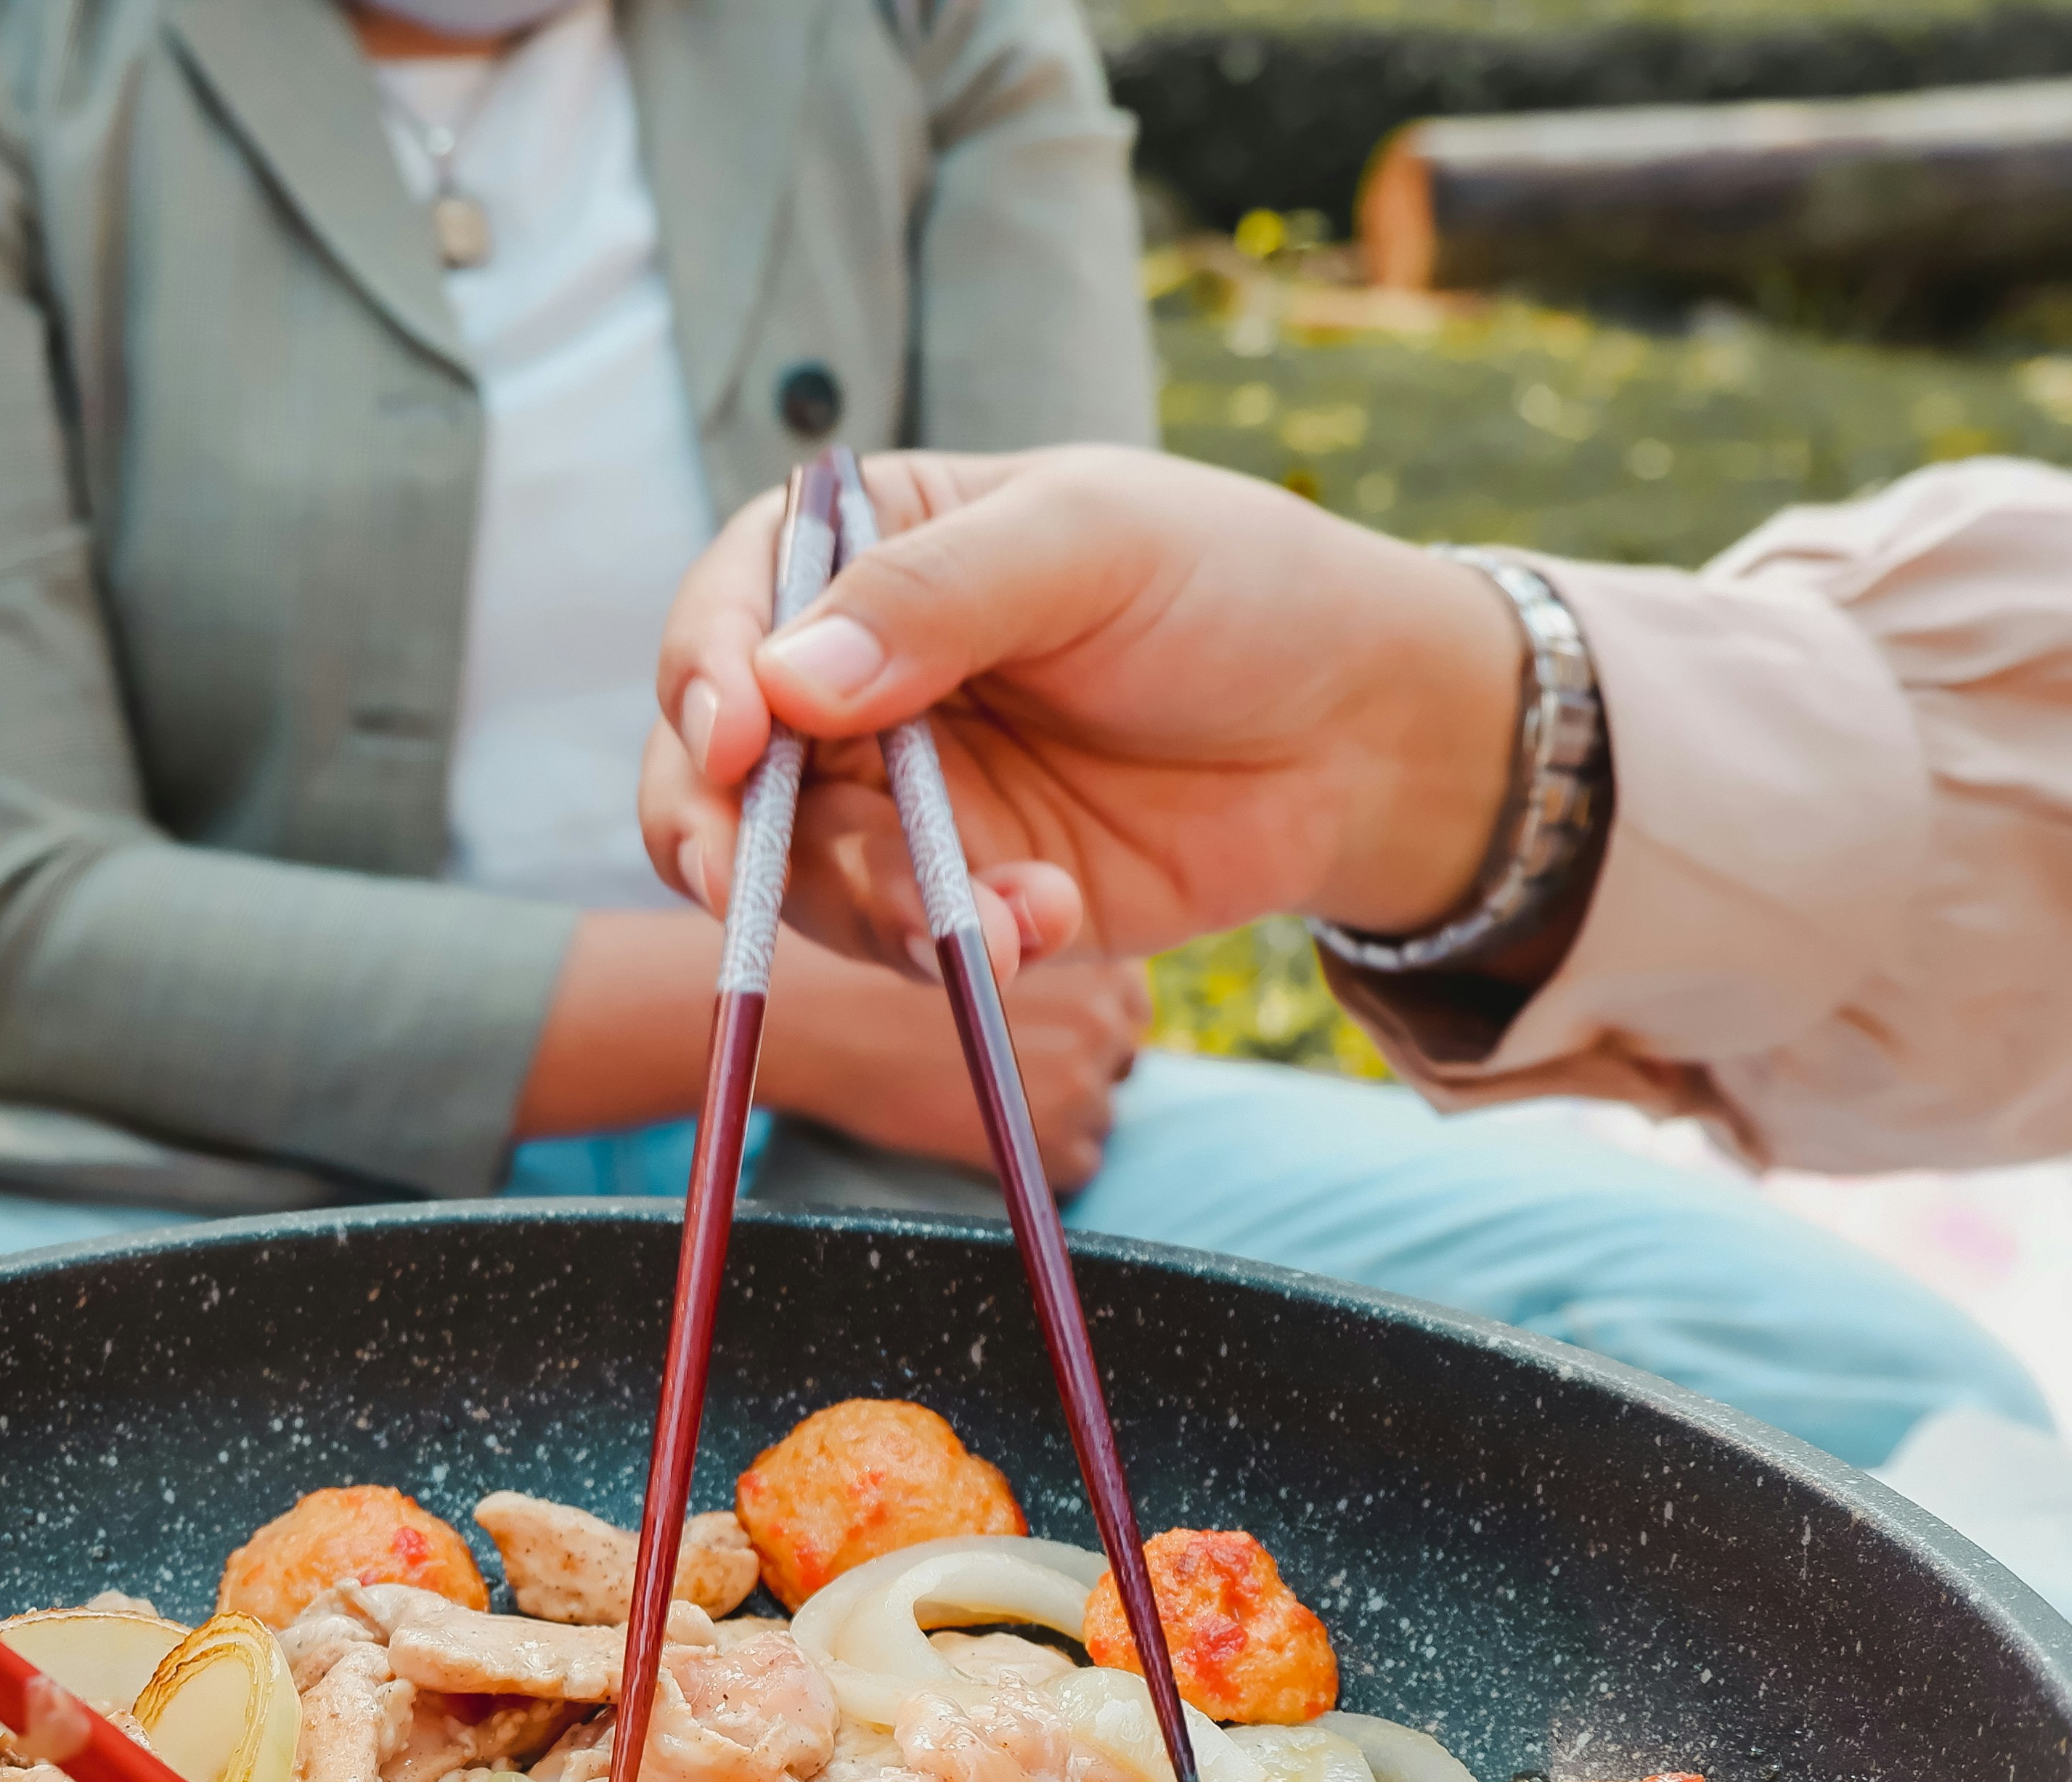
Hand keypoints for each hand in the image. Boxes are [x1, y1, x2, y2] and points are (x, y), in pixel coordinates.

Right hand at [642, 448, 1529, 970]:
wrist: (1365, 731)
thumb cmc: (1237, 587)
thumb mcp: (1091, 545)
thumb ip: (938, 599)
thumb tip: (786, 679)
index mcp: (870, 552)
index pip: (731, 603)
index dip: (706, 669)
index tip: (736, 735)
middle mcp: (855, 679)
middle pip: (716, 760)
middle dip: (715, 829)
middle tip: (735, 884)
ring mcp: (900, 796)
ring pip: (794, 871)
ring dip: (861, 907)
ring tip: (980, 920)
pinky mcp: (957, 892)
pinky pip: (899, 938)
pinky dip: (950, 945)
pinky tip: (1041, 923)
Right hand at [765, 940, 1144, 1190]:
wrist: (831, 1031)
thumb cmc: (892, 982)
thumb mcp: (988, 947)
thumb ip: (1052, 966)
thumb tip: (1120, 1013)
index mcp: (1096, 959)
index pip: (1125, 1008)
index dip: (1079, 1024)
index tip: (1025, 1029)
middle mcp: (1104, 1017)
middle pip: (1119, 1066)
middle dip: (1074, 1072)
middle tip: (996, 1070)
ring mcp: (1085, 1084)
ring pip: (1097, 1120)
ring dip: (1051, 1119)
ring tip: (977, 1097)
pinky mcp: (1057, 1145)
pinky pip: (1074, 1170)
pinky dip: (1034, 1164)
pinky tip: (980, 1133)